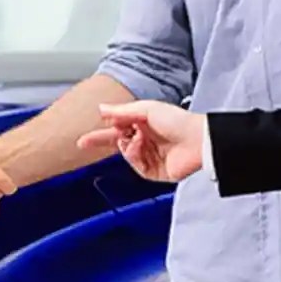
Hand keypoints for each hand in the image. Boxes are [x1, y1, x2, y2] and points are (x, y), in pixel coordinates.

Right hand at [76, 101, 204, 181]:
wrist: (197, 139)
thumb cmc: (177, 120)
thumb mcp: (145, 110)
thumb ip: (121, 112)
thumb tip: (101, 109)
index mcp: (143, 124)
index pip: (116, 130)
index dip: (100, 134)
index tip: (83, 139)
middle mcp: (146, 141)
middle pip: (118, 144)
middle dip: (103, 141)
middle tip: (85, 143)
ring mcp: (151, 157)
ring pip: (126, 155)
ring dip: (127, 145)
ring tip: (137, 137)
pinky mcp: (156, 172)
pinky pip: (137, 167)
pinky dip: (135, 156)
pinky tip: (141, 146)